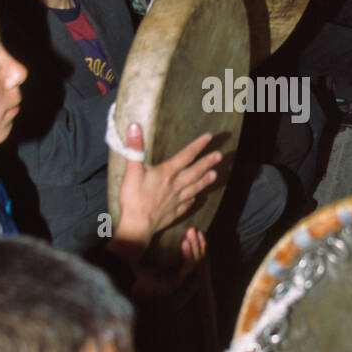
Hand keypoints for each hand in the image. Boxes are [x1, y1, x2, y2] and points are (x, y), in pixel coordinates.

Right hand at [114, 123, 220, 248]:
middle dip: (207, 162)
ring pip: (194, 188)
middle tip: (220, 155)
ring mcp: (176, 200)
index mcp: (167, 173)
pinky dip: (192, 200)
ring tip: (215, 175)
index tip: (209, 137)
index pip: (186, 155)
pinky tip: (195, 199)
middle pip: (195, 172)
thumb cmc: (134, 198)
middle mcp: (175, 186)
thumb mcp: (132, 170)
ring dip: (204, 181)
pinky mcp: (173, 213)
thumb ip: (134, 148)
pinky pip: (186, 205)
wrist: (137, 225)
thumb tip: (134, 126)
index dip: (197, 145)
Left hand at [128, 227, 205, 297]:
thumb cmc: (133, 265)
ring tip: (191, 233)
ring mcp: (176, 282)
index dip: (198, 244)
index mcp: (175, 271)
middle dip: (199, 244)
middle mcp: (178, 278)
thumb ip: (161, 244)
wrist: (122, 276)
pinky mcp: (172, 284)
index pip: (194, 258)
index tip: (197, 230)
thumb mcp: (150, 252)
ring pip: (194, 264)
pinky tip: (184, 243)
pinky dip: (187, 255)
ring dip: (195, 247)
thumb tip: (169, 226)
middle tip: (196, 230)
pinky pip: (185, 268)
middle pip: (198, 261)